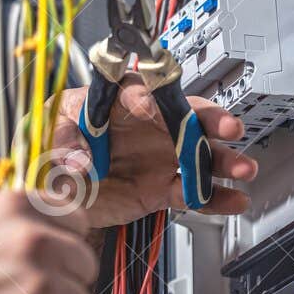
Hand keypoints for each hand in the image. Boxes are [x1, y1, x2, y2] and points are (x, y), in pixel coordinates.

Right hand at [0, 190, 98, 293]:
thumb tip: (47, 206)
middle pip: (85, 262)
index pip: (77, 220)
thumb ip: (6, 209)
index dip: (63, 239)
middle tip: (32, 289)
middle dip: (65, 277)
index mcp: (15, 207)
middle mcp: (31, 242)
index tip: (49, 253)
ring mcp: (39, 287)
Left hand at [48, 75, 258, 227]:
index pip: (141, 92)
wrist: (53, 184)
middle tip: (228, 127)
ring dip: (223, 162)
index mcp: (119, 102)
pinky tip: (234, 200)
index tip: (154, 105)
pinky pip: (192, 193)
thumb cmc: (52, 142)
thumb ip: (65, 143)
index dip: (151, 97)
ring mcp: (157, 158)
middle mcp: (147, 126)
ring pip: (198, 156)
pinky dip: (214, 199)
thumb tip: (80, 162)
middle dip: (211, 121)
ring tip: (243, 168)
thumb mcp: (50, 133)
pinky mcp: (160, 188)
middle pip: (186, 118)